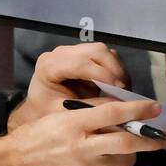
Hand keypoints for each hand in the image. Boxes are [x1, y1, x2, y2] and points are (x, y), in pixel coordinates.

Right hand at [0, 97, 162, 165]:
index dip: (138, 110)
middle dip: (148, 139)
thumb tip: (116, 112)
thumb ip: (85, 115)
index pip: (113, 112)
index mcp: (73, 123)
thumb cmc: (33, 137)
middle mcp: (80, 145)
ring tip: (130, 153)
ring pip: (122, 164)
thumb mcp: (56, 117)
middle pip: (125, 141)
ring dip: (131, 158)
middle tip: (160, 137)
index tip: (155, 108)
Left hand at [10, 42, 129, 132]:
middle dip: (114, 70)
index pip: (80, 63)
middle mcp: (58, 54)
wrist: (41, 110)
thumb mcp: (66, 114)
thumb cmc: (48, 113)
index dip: (102, 74)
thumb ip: (89, 106)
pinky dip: (114, 68)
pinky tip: (117, 85)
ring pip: (102, 51)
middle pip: (94, 51)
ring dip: (116, 69)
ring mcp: (71, 51)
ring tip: (122, 90)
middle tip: (124, 91)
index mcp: (48, 66)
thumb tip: (117, 103)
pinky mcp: (82, 54)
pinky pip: (104, 55)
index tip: (118, 89)